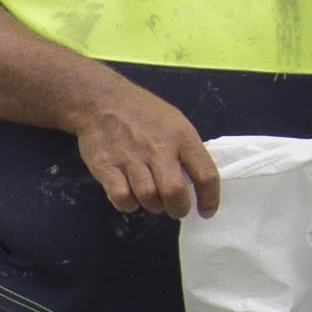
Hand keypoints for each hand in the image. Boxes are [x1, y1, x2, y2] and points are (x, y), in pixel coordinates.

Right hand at [66, 77, 220, 218]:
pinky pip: (121, 197)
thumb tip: (193, 183)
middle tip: (175, 209)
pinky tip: (130, 196)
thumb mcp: (175, 122)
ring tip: (152, 199)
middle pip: (175, 192)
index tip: (206, 211)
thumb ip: (185, 151)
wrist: (101, 101)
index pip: (205, 175)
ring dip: (154, 206)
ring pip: (148, 198)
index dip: (209, 199)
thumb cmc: (143, 113)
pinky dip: (128, 204)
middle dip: (178, 209)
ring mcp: (130, 158)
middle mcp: (158, 148)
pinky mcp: (106, 166)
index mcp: (181, 137)